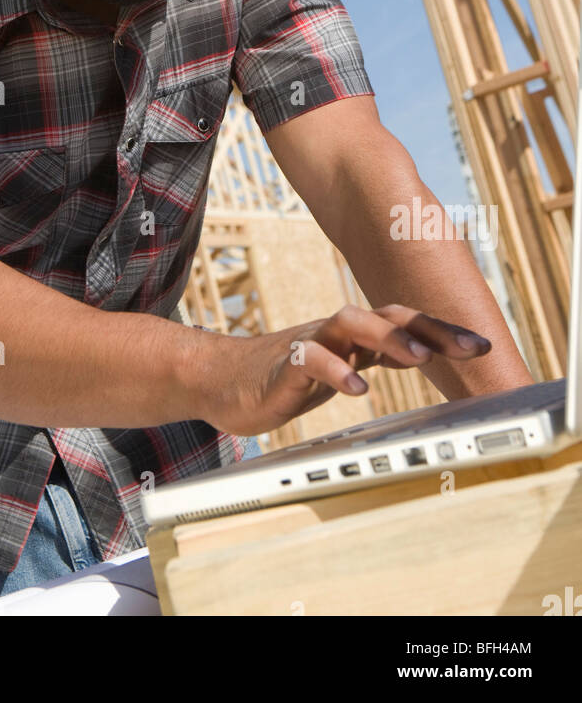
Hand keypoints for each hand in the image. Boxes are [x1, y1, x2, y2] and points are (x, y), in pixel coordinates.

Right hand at [200, 303, 492, 436]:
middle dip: (430, 328)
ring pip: (350, 323)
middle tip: (469, 347)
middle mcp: (335, 332)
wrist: (221, 380)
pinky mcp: (282, 366)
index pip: (404, 322)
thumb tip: (426, 352)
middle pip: (386, 314)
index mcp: (353, 337)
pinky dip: (336, 371)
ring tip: (419, 357)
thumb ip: (377, 356)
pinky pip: (310, 360)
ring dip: (389, 337)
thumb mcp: (341, 367)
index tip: (482, 346)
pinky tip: (358, 387)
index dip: (443, 331)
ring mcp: (308, 344)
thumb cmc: (285, 376)